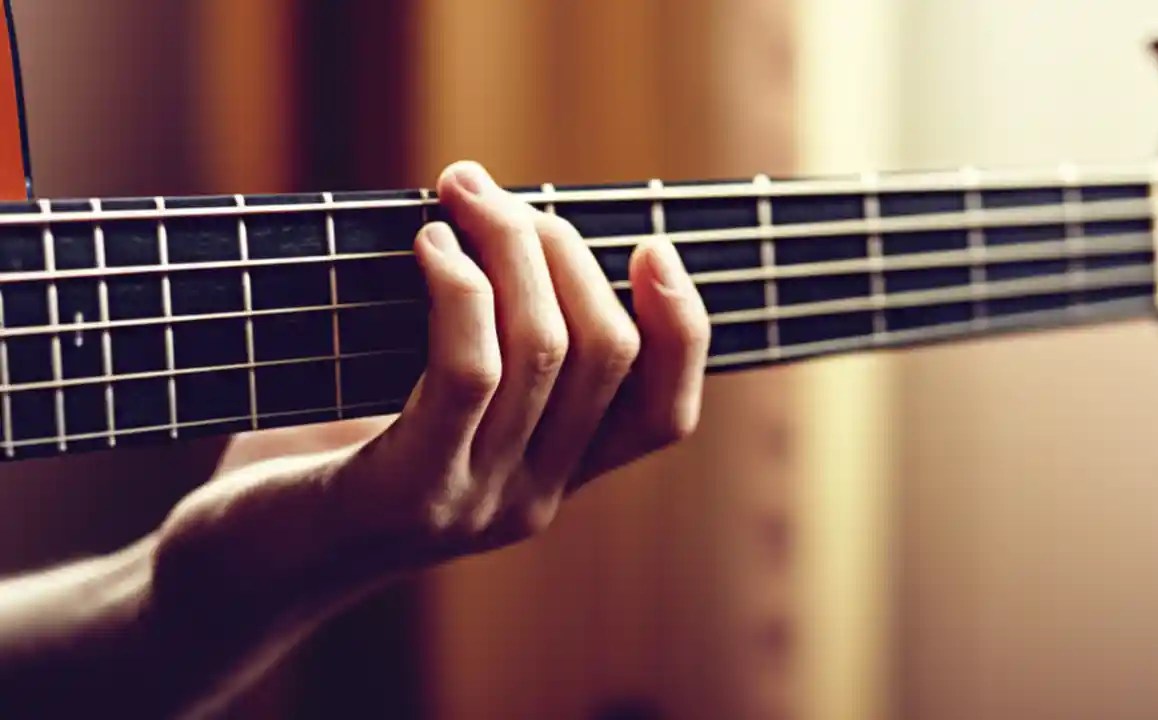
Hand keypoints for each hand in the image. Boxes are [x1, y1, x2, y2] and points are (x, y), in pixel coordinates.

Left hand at [341, 161, 711, 559]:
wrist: (237, 570)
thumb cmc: (322, 464)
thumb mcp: (425, 411)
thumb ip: (482, 351)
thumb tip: (503, 225)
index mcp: (551, 478)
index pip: (664, 415)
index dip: (683, 327)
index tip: (649, 248)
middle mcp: (531, 500)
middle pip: (607, 354)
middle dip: (561, 248)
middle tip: (488, 194)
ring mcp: (476, 502)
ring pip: (542, 348)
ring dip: (508, 245)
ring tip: (459, 194)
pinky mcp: (409, 493)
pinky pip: (468, 369)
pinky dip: (458, 288)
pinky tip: (425, 246)